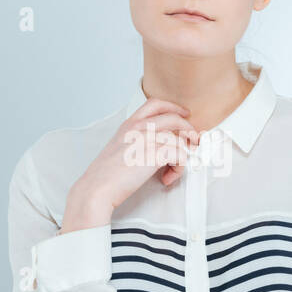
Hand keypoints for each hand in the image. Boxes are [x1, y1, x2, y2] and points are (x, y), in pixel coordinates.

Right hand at [60, 98, 199, 231]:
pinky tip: (167, 178)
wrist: (97, 188)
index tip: (184, 115)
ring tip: (172, 171)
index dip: (173, 108)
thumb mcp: (119, 148)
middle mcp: (138, 128)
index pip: (155, 104)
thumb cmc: (106, 175)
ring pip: (179, 140)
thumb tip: (159, 146)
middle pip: (173, 118)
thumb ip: (136, 141)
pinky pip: (180, 155)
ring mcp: (146, 139)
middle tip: (194, 141)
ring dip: (181, 158)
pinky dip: (178, 169)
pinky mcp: (153, 154)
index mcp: (129, 124)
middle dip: (188, 129)